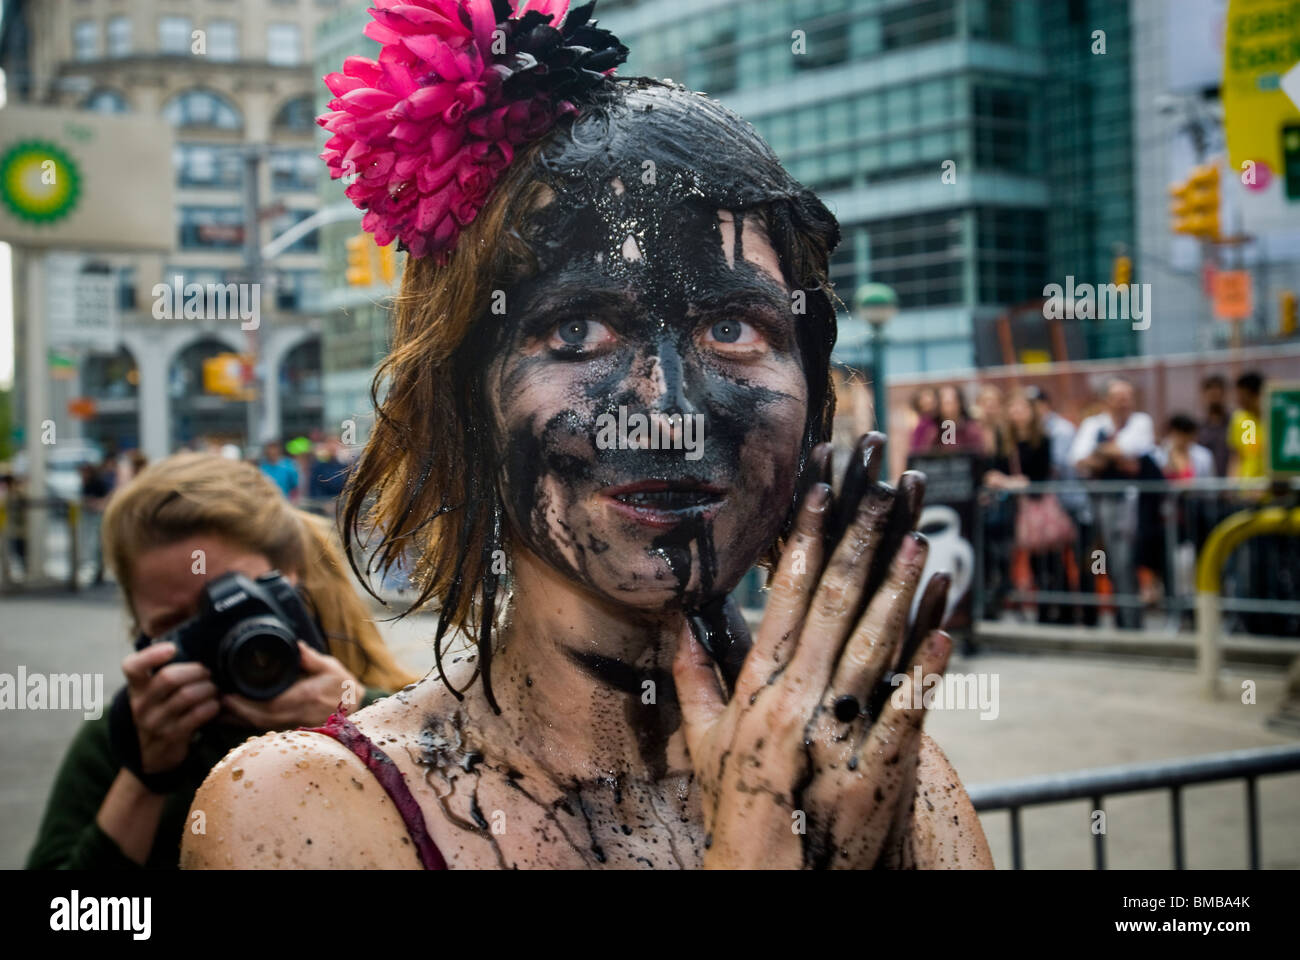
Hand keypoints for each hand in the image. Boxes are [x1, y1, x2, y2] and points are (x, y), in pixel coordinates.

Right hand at [121, 642, 219, 775]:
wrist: (151, 755)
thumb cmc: (161, 713)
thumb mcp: (153, 695)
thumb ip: (165, 675)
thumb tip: (199, 649)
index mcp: (137, 688)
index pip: (132, 666)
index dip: (151, 655)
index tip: (172, 648)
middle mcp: (141, 704)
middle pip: (169, 678)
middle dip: (196, 671)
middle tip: (207, 673)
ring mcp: (155, 722)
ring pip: (187, 696)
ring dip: (208, 688)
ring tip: (214, 689)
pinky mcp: (171, 737)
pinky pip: (197, 715)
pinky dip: (211, 706)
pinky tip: (215, 704)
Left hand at [220, 642, 359, 728]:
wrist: (357, 713)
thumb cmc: (345, 690)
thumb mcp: (332, 668)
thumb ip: (311, 658)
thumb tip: (295, 644)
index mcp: (304, 699)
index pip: (269, 705)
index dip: (245, 703)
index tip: (227, 694)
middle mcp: (295, 716)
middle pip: (257, 719)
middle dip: (234, 712)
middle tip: (216, 700)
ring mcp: (292, 725)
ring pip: (258, 726)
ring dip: (237, 719)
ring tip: (218, 708)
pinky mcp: (290, 728)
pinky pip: (264, 727)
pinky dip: (247, 722)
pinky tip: (234, 716)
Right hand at [673, 434, 951, 868]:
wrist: (766, 882)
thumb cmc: (736, 809)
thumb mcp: (705, 744)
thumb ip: (696, 681)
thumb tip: (679, 626)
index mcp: (757, 689)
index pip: (783, 598)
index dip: (803, 541)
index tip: (820, 493)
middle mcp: (796, 701)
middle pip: (832, 606)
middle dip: (858, 544)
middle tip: (880, 495)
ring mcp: (837, 733)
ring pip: (871, 646)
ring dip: (897, 589)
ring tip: (918, 540)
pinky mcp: (875, 768)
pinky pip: (905, 709)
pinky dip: (926, 668)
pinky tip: (946, 631)